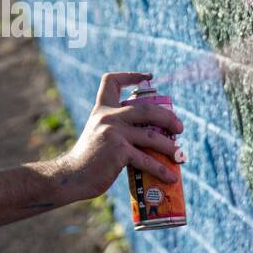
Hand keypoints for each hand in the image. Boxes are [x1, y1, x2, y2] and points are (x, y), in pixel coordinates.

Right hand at [53, 72, 183, 203]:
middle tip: (179, 128)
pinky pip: (146, 159)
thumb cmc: (88, 160)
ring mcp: (113, 133)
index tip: (148, 77)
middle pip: (146, 109)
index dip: (131, 75)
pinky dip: (161, 169)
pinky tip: (170, 176)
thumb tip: (149, 135)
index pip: (111, 81)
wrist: (71, 176)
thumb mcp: (98, 134)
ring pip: (151, 135)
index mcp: (101, 109)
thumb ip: (116, 128)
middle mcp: (107, 117)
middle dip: (168, 118)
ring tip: (180, 155)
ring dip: (170, 147)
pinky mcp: (119, 151)